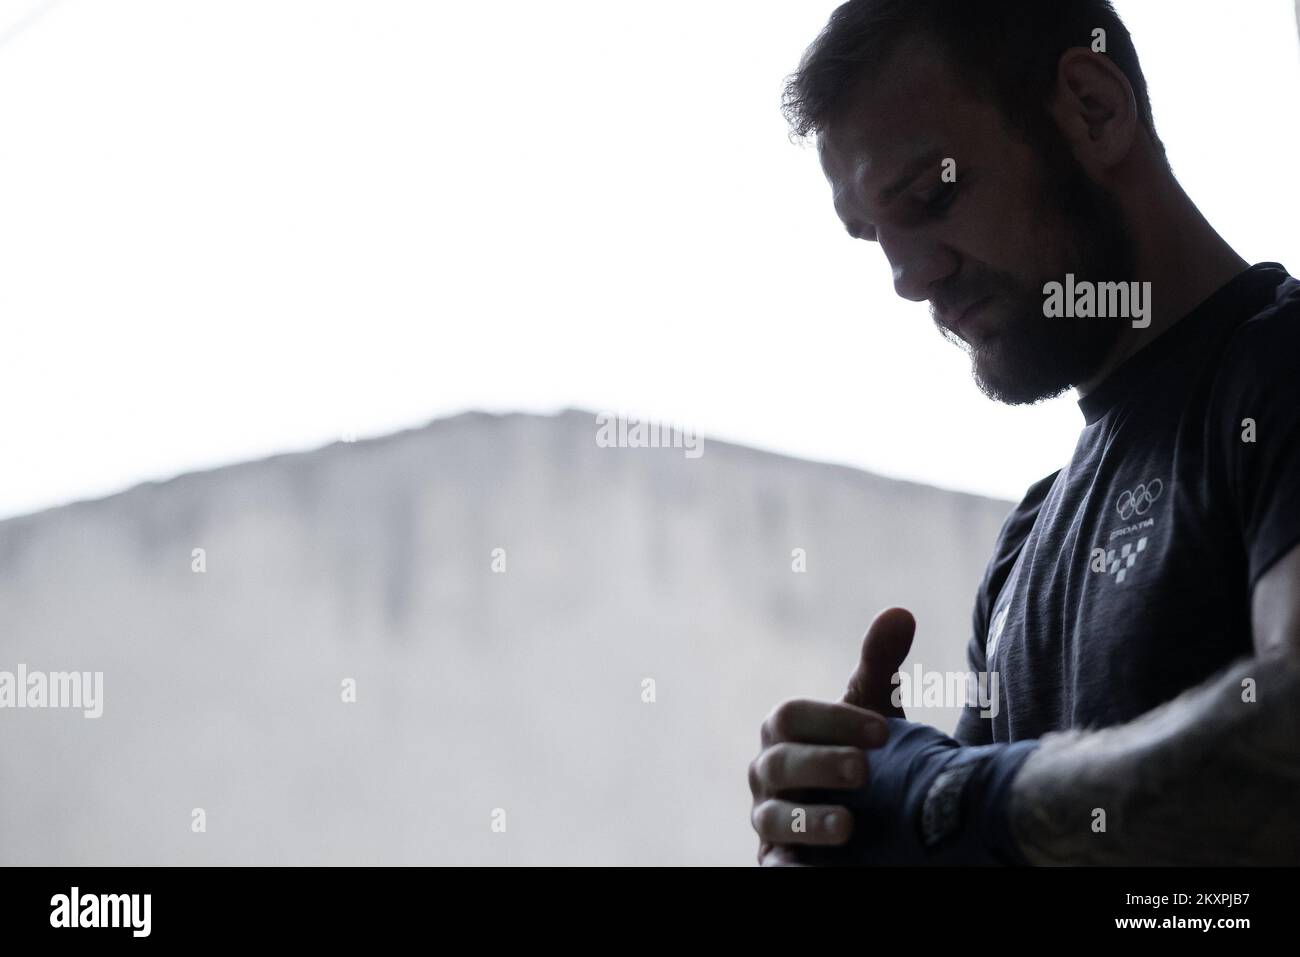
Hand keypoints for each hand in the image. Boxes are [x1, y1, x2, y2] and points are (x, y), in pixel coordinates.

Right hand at [749, 608, 914, 864]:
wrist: (862, 806)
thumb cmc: (861, 749)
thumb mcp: (872, 708)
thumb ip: (879, 663)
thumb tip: (900, 612)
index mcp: (783, 728)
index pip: (793, 716)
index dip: (834, 720)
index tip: (882, 731)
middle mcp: (766, 771)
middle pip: (779, 764)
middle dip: (820, 765)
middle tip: (864, 770)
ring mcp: (769, 817)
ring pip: (773, 817)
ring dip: (808, 822)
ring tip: (849, 827)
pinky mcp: (777, 857)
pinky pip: (775, 865)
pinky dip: (789, 868)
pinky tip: (813, 871)